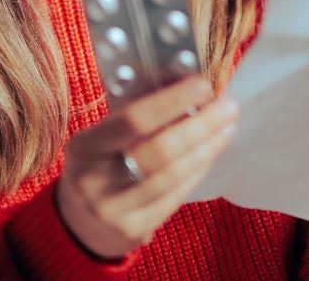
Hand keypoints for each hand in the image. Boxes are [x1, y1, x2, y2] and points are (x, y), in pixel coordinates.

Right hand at [55, 74, 239, 259]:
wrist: (79, 222)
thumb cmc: (99, 163)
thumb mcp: (103, 135)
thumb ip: (136, 109)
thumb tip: (182, 78)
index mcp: (85, 147)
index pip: (133, 120)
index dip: (172, 101)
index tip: (203, 84)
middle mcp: (95, 181)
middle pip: (160, 151)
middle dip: (201, 126)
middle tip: (228, 107)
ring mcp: (113, 210)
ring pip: (172, 176)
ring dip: (207, 148)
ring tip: (227, 127)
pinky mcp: (133, 230)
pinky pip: (175, 197)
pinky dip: (197, 171)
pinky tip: (210, 153)